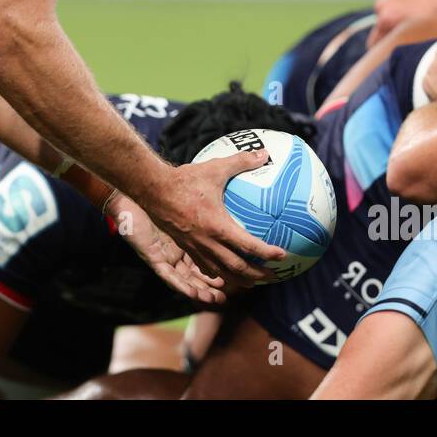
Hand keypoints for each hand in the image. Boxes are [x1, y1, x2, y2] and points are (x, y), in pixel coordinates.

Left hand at [104, 191, 225, 303]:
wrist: (138, 191)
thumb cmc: (166, 192)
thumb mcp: (192, 204)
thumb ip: (210, 207)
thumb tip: (237, 196)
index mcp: (185, 243)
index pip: (206, 262)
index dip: (221, 270)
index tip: (239, 276)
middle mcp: (176, 254)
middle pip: (198, 275)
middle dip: (213, 287)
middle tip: (230, 293)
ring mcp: (165, 257)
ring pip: (184, 280)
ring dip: (200, 291)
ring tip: (216, 299)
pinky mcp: (153, 258)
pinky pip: (168, 275)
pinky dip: (181, 285)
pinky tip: (193, 294)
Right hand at [146, 148, 286, 287]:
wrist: (153, 190)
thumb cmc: (185, 180)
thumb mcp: (215, 168)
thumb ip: (240, 162)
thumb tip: (264, 154)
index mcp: (217, 226)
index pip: (248, 246)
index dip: (267, 253)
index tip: (283, 256)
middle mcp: (207, 242)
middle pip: (236, 268)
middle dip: (257, 275)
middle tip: (274, 277)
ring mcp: (195, 248)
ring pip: (220, 272)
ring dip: (238, 280)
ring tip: (252, 282)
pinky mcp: (185, 247)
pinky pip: (204, 266)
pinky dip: (218, 273)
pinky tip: (223, 273)